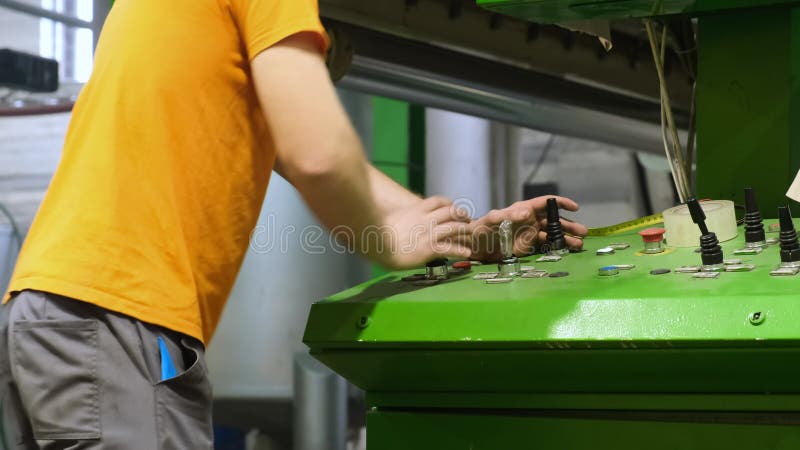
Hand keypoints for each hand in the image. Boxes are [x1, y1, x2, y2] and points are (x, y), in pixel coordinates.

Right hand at [332, 196, 473, 269]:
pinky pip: (450, 248)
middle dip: (461, 215)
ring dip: (465, 230)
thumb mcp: (390, 216)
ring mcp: (429, 233)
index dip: (449, 204)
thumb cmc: (378, 231)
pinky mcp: (429, 248)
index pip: (438, 201)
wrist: (377, 244)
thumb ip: (397, 215)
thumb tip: (388, 213)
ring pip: (454, 227)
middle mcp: (425, 219)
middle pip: (451, 212)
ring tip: (471, 234)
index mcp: (416, 210)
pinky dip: (460, 250)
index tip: (453, 208)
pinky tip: (466, 253)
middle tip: (467, 220)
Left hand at [471, 196, 587, 260]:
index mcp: (524, 209)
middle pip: (554, 220)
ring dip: (567, 237)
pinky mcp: (529, 246)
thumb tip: (525, 211)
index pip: (546, 202)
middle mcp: (530, 220)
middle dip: (569, 225)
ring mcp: (530, 233)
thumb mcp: (492, 221)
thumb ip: (506, 216)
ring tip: (579, 244)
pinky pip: (547, 245)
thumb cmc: (481, 229)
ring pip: (553, 233)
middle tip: (584, 232)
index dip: (561, 203)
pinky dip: (558, 247)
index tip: (575, 207)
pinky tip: (568, 251)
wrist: (475, 246)